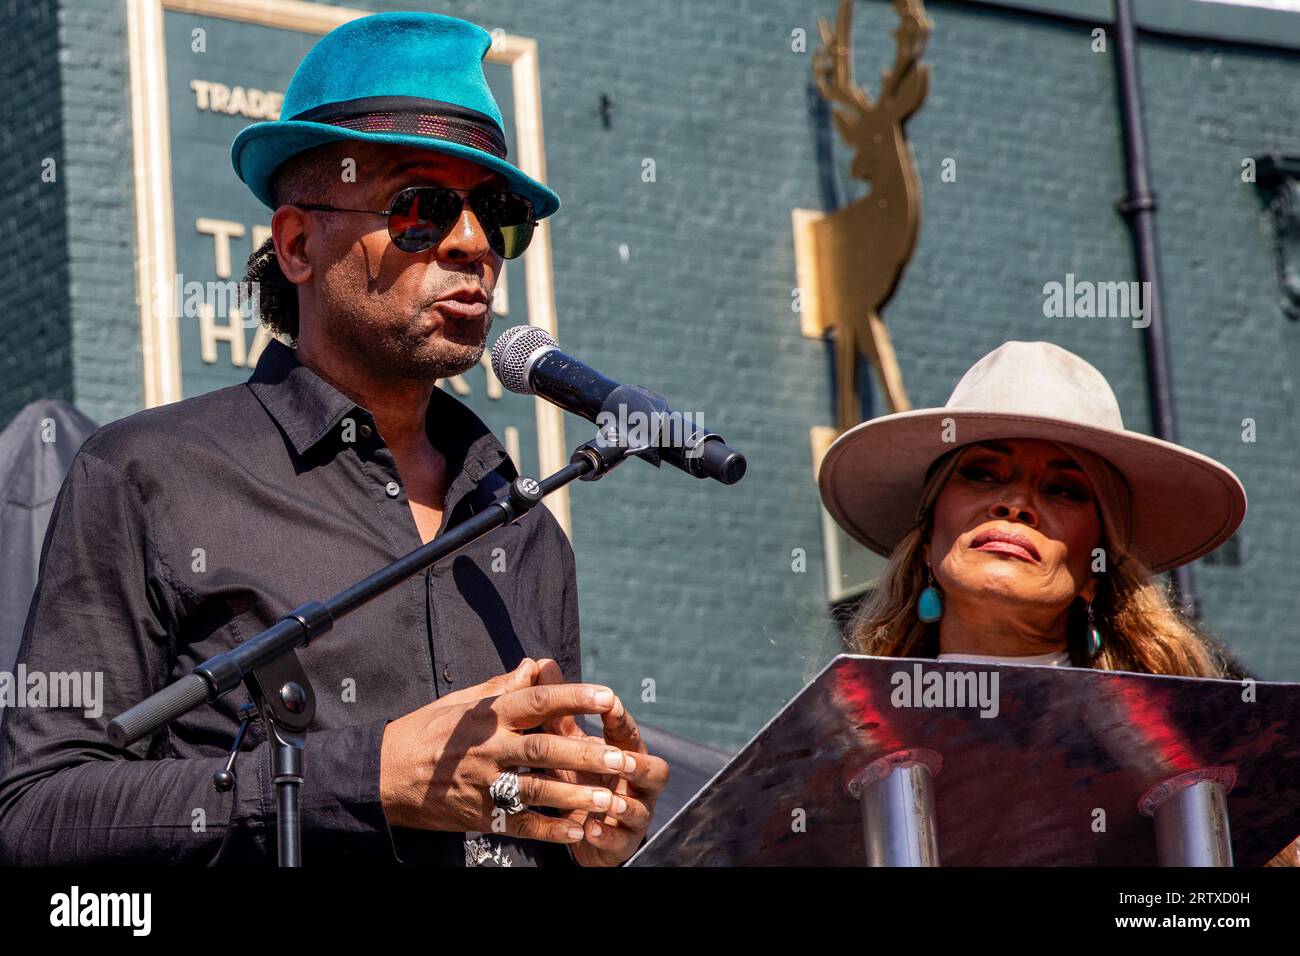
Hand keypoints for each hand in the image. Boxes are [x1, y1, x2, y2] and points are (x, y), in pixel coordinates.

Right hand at [378, 658, 639, 844]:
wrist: (383, 775)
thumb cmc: (426, 731)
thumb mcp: (461, 701)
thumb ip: (503, 686)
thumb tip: (536, 665)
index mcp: (488, 714)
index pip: (537, 701)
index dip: (573, 697)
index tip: (607, 696)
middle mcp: (489, 747)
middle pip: (543, 749)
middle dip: (584, 754)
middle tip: (620, 758)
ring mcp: (483, 783)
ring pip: (536, 789)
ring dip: (575, 795)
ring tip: (610, 798)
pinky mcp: (478, 814)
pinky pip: (518, 823)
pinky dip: (548, 829)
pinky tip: (576, 832)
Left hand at [534, 660, 669, 865]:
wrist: (574, 825)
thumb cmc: (575, 774)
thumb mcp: (562, 742)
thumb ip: (556, 708)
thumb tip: (542, 663)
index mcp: (626, 753)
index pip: (630, 732)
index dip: (622, 719)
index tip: (609, 703)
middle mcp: (637, 782)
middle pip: (656, 770)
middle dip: (639, 765)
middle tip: (621, 760)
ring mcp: (635, 814)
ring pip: (643, 809)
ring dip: (627, 804)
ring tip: (611, 802)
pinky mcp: (623, 843)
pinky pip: (623, 841)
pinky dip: (608, 835)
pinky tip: (590, 829)